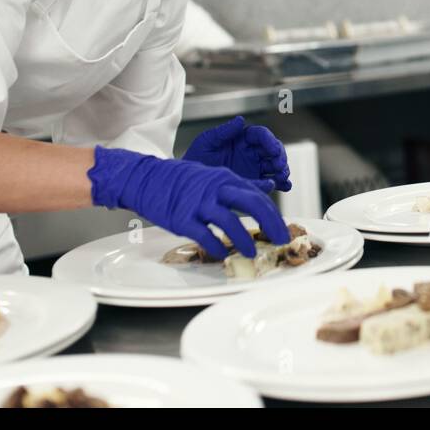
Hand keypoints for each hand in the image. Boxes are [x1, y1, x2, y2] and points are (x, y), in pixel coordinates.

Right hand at [87, 146, 288, 258]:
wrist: (146, 177)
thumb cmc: (182, 180)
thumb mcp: (213, 176)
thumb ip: (237, 186)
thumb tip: (265, 189)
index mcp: (226, 178)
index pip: (258, 196)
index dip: (274, 214)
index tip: (283, 229)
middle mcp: (215, 188)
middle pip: (252, 204)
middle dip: (271, 224)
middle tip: (281, 240)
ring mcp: (198, 203)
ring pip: (230, 222)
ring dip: (245, 240)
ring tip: (253, 253)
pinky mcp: (182, 219)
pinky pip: (204, 236)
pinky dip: (216, 247)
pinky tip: (223, 254)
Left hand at [182, 116, 290, 192]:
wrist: (191, 181)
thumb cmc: (196, 158)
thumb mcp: (207, 142)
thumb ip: (223, 132)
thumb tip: (240, 119)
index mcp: (241, 139)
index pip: (260, 135)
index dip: (269, 141)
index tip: (272, 150)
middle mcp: (250, 152)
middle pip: (273, 149)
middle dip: (280, 156)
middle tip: (279, 166)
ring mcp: (254, 167)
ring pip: (275, 165)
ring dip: (283, 170)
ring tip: (283, 178)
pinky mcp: (254, 182)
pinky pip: (272, 181)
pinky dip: (281, 184)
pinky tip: (285, 186)